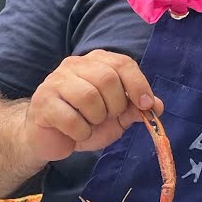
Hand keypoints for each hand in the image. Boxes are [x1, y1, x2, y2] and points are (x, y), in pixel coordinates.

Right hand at [23, 49, 162, 162]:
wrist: (52, 139)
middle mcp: (75, 65)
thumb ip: (136, 108)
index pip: (123, 63)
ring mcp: (55, 81)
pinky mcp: (43, 102)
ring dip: (97, 119)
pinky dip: (81, 132)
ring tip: (90, 123)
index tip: (146, 105)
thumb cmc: (86, 121)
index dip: (138, 84)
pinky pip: (71, 119)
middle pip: (107, 79)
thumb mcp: (117, 116)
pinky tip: (76, 132)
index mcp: (96, 62)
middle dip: (116, 105)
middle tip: (108, 117)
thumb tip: (157, 105)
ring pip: (89, 97)